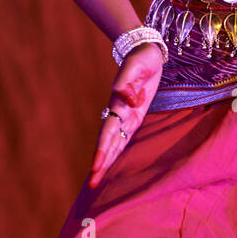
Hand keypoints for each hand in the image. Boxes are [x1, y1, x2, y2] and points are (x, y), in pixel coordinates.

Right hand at [87, 41, 163, 189]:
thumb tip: (127, 99)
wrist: (146, 53)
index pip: (108, 131)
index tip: (96, 166)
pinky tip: (110, 164)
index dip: (102, 149)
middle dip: (100, 163)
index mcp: (118, 103)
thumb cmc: (141, 59)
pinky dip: (117, 151)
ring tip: (96, 181)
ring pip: (115, 143)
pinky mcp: (136, 115)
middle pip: (108, 142)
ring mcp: (127, 115)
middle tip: (91, 184)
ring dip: (106, 162)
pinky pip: (125, 138)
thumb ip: (128, 82)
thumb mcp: (136, 66)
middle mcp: (119, 112)